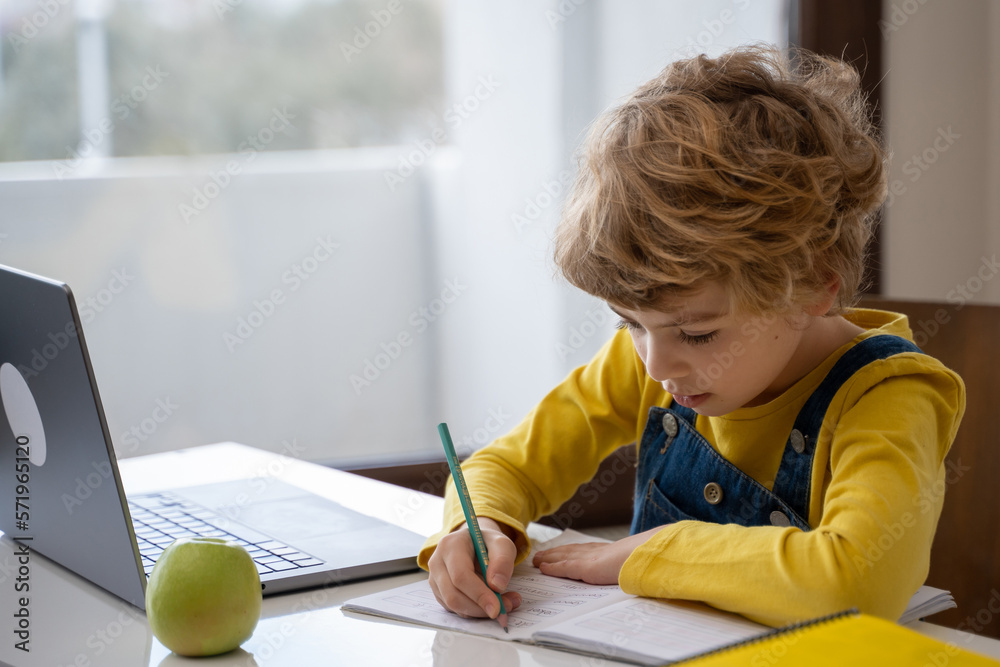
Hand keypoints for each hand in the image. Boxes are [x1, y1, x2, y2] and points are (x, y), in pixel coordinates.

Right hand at [427, 517, 521, 619]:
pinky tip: (489, 603)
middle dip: (480, 608)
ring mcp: (435, 579)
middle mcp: (437, 563)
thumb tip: (497, 586)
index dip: (479, 594)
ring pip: (453, 606)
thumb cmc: (486, 543)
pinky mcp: (439, 592)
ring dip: (479, 611)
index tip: (497, 608)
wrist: (473, 543)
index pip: (460, 575)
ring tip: (503, 604)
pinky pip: (455, 609)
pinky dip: (474, 612)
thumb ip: (503, 561)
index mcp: (450, 546)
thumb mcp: (502, 543)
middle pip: (453, 595)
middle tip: (504, 609)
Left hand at [531, 529, 660, 584]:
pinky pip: (563, 567)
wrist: (639, 556)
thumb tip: (626, 566)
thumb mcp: (627, 560)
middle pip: (567, 551)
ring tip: (537, 559)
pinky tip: (542, 567)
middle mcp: (591, 551)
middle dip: (553, 553)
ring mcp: (586, 559)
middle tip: (540, 555)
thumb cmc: (637, 559)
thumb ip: (620, 562)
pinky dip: (551, 567)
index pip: (580, 550)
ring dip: (548, 558)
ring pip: (561, 557)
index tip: (558, 551)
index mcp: (602, 550)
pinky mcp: (583, 567)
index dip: (567, 551)